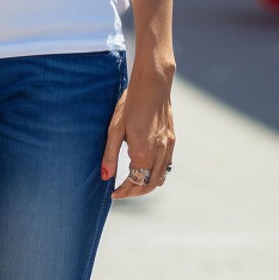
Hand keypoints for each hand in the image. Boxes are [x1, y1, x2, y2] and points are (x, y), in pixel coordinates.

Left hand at [102, 62, 175, 198]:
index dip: (124, 191)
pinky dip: (156, 173)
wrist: (153, 85)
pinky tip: (145, 168)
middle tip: (121, 191)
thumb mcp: (114, 129)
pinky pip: (167, 166)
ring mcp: (169, 147)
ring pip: (161, 177)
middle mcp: (160, 153)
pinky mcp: (172, 140)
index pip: (135, 181)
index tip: (113, 194)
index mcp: (144, 152)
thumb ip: (110, 155)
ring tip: (131, 183)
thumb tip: (105, 177)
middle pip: (150, 184)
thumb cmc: (130, 105)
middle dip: (136, 191)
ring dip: (147, 184)